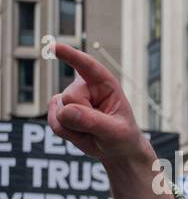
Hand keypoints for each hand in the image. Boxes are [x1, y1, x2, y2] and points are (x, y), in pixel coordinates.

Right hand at [47, 43, 152, 163]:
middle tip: (100, 128)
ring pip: (60, 113)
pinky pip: (54, 124)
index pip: (87, 66)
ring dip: (76, 129)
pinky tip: (81, 134)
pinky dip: (68, 134)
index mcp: (105, 84)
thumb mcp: (116, 131)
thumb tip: (67, 109)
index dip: (71, 55)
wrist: (116, 151)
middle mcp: (84, 87)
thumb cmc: (122, 136)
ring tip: (92, 131)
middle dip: (82, 118)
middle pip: (70, 98)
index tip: (55, 47)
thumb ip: (93, 121)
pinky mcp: (58, 110)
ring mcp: (68, 98)